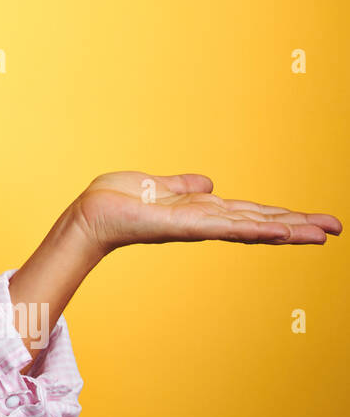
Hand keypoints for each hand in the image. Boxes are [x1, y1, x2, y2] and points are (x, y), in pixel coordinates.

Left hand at [70, 171, 341, 258]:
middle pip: (260, 222)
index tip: (315, 220)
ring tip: (320, 233)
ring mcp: (196, 225)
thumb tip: (209, 183)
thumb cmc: (119, 201)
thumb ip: (184, 185)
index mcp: (202, 210)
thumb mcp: (159, 186)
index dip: (282, 216)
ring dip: (285, 230)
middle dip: (297, 226)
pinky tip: (277, 232)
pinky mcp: (182, 225)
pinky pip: (222, 227)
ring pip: (249, 227)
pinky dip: (251, 229)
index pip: (251, 214)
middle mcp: (204, 220)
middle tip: (335, 229)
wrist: (91, 212)